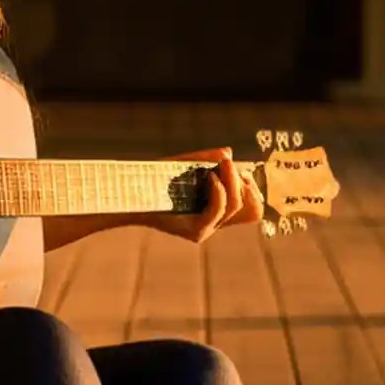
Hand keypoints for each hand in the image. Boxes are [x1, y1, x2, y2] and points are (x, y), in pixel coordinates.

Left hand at [139, 147, 263, 242]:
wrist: (131, 193)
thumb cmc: (155, 178)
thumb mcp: (184, 164)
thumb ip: (206, 158)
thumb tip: (228, 152)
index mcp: (216, 209)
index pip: (251, 209)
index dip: (253, 189)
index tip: (241, 171)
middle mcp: (214, 222)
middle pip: (251, 209)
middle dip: (245, 183)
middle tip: (229, 165)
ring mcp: (206, 229)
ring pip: (234, 207)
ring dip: (232, 181)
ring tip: (221, 166)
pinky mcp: (195, 231)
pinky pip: (217, 211)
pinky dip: (218, 190)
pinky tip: (210, 176)